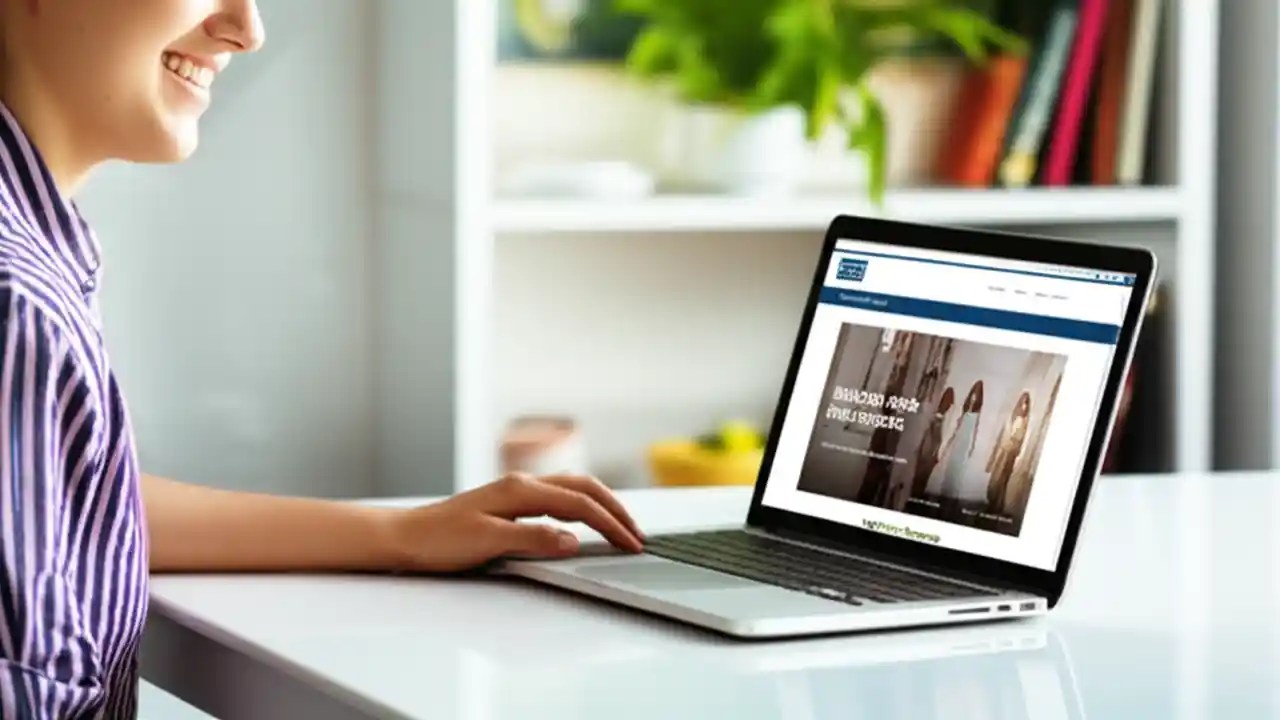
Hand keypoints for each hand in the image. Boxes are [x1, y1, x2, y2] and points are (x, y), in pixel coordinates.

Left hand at [384, 473, 645, 572]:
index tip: (631, 543)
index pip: (579, 503)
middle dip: (615, 509)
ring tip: (621, 525)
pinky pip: (557, 498)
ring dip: (601, 505)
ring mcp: (515, 492)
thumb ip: (533, 538)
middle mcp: (521, 485)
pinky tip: (584, 521)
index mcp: (520, 490)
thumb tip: (573, 539)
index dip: (610, 523)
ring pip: (572, 489)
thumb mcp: (487, 543)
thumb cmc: (437, 541)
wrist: (402, 537)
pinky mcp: (509, 504)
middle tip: (638, 533)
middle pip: (583, 488)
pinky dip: (581, 507)